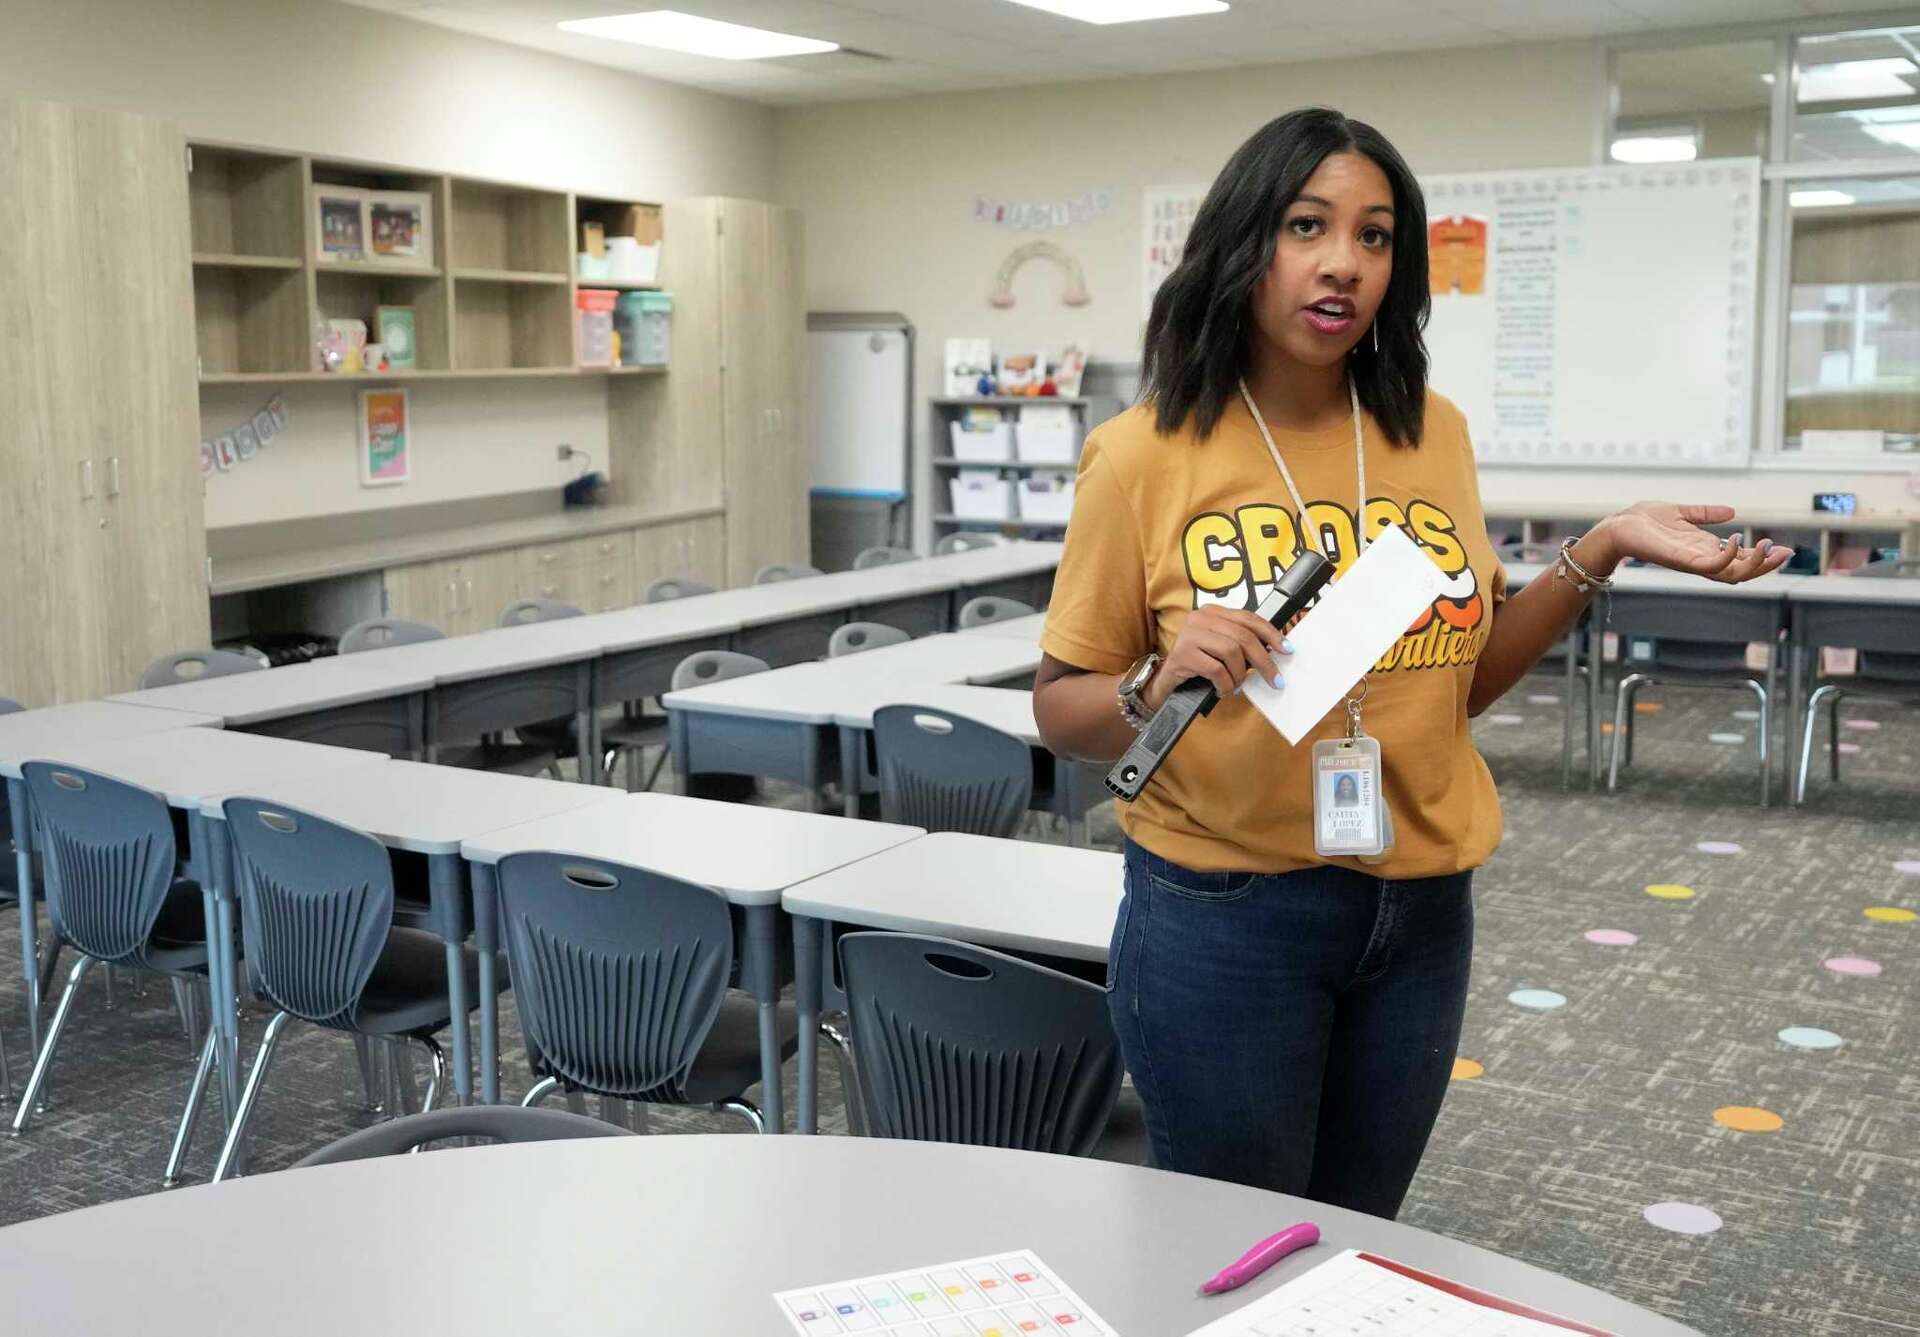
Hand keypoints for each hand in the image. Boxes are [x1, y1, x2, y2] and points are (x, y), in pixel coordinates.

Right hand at [1145, 606, 1291, 709]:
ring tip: (1236, 685)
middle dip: (1263, 661)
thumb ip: (1241, 643)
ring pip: (1231, 653)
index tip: (1286, 649)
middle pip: (1243, 636)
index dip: (1271, 634)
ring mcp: (1189, 635)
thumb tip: (1275, 651)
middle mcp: (1199, 618)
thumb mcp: (1220, 649)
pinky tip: (1222, 690)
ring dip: (1239, 675)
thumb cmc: (1197, 665)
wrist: (1166, 683)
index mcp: (1212, 612)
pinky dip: (1225, 684)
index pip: (1248, 618)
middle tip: (1275, 679)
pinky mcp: (1182, 655)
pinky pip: (1216, 670)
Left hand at [1582, 503, 1793, 584]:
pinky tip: (1737, 540)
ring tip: (1766, 546)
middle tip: (1784, 553)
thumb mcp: (1682, 513)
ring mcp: (1691, 563)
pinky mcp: (1680, 561)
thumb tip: (1732, 512)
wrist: (1618, 526)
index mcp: (1703, 550)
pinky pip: (1711, 566)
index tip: (1782, 550)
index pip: (1739, 560)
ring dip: (1753, 563)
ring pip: (1731, 574)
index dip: (1761, 558)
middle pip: (1741, 572)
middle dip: (1765, 565)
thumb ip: (1705, 514)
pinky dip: (1728, 557)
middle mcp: (1700, 560)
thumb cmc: (1644, 521)